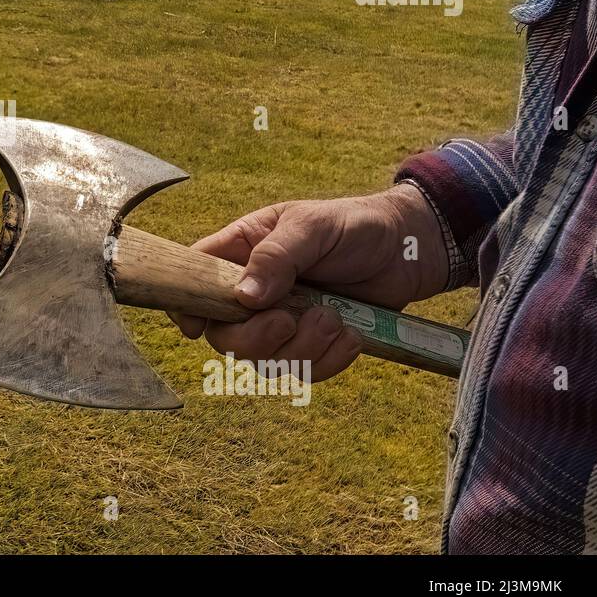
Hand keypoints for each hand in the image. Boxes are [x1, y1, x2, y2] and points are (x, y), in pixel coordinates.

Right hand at [168, 183, 448, 379]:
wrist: (408, 250)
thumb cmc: (354, 225)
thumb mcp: (312, 226)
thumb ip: (277, 257)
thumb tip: (244, 297)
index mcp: (240, 251)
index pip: (195, 279)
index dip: (187, 306)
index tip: (197, 326)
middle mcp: (252, 291)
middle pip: (225, 335)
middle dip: (256, 338)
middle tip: (290, 320)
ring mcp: (281, 321)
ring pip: (264, 361)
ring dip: (301, 350)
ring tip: (333, 319)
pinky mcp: (311, 345)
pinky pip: (303, 372)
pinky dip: (328, 361)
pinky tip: (351, 336)